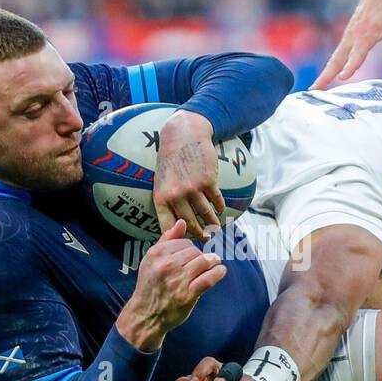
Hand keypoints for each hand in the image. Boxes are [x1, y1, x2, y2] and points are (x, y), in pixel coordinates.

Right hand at [116, 220, 226, 349]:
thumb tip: (181, 222)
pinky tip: (220, 271)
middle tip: (203, 264)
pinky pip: (208, 278)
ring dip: (213, 262)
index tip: (191, 257)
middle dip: (201, 257)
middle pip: (195, 251)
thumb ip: (166, 240)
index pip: (184, 242)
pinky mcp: (188, 295)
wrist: (145, 315)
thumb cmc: (150, 286)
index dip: (190, 249)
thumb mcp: (151, 260)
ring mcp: (178, 280)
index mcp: (157, 254)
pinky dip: (218, 273)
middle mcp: (167, 265)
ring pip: (204, 262)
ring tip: (215, 264)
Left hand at [154, 110, 223, 239]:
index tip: (184, 245)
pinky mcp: (208, 181)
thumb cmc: (171, 161)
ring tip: (216, 227)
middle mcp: (176, 196)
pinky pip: (217, 201)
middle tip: (206, 239)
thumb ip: (167, 202)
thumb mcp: (161, 182)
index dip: (177, 239)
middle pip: (191, 224)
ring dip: (213, 223)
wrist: (183, 136)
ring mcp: (193, 189)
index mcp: (161, 198)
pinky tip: (220, 209)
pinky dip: (220, 207)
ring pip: (207, 215)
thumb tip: (176, 226)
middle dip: (200, 235)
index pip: (168, 227)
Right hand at [312, 0, 381, 89]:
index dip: (351, 66)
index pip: (357, 54)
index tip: (342, 78)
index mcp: (366, 35)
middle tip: (315, 90)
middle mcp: (353, 37)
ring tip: (314, 89)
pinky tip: (324, 78)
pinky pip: (336, 56)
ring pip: (334, 59)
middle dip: (326, 75)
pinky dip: (329, 67)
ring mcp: (348, 38)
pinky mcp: (347, 38)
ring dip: (324, 74)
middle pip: (337, 60)